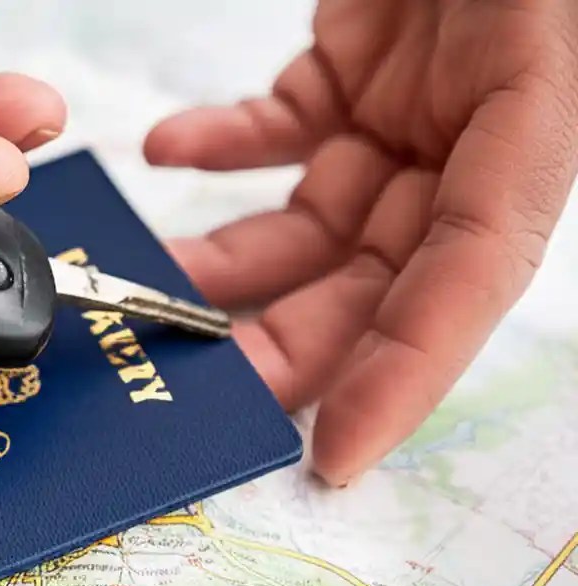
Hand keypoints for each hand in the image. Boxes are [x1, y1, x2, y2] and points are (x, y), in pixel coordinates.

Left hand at [144, 0, 577, 484]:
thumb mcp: (519, 5)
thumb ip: (499, 83)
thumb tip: (376, 200)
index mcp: (531, 127)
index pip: (468, 281)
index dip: (406, 374)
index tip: (335, 452)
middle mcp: (469, 142)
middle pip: (374, 280)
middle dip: (284, 339)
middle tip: (190, 386)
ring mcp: (410, 111)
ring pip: (313, 226)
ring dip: (228, 260)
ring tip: (144, 283)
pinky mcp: (356, 73)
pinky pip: (282, 134)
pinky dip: (223, 149)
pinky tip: (166, 147)